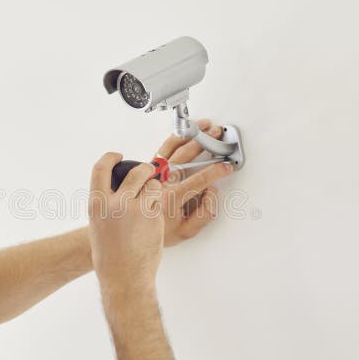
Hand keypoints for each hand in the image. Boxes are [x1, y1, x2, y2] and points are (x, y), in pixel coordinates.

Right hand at [88, 152, 164, 300]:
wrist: (123, 277)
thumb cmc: (110, 257)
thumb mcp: (99, 225)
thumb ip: (107, 205)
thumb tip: (118, 191)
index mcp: (97, 204)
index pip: (101, 168)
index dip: (111, 158)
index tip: (118, 156)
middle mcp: (115, 203)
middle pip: (136, 171)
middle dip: (145, 169)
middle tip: (148, 173)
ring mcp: (136, 210)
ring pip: (154, 184)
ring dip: (156, 188)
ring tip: (153, 200)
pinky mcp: (154, 218)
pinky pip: (161, 201)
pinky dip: (160, 204)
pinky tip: (156, 216)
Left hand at [155, 118, 234, 246]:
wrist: (132, 231)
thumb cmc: (160, 231)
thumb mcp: (187, 232)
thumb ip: (205, 214)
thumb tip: (211, 192)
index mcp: (171, 198)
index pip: (198, 180)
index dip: (215, 172)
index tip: (226, 166)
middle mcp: (160, 182)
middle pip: (186, 157)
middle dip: (205, 144)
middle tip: (218, 137)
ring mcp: (154, 173)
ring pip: (173, 147)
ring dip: (191, 135)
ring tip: (206, 126)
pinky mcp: (150, 168)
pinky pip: (163, 148)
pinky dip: (176, 137)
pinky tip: (187, 131)